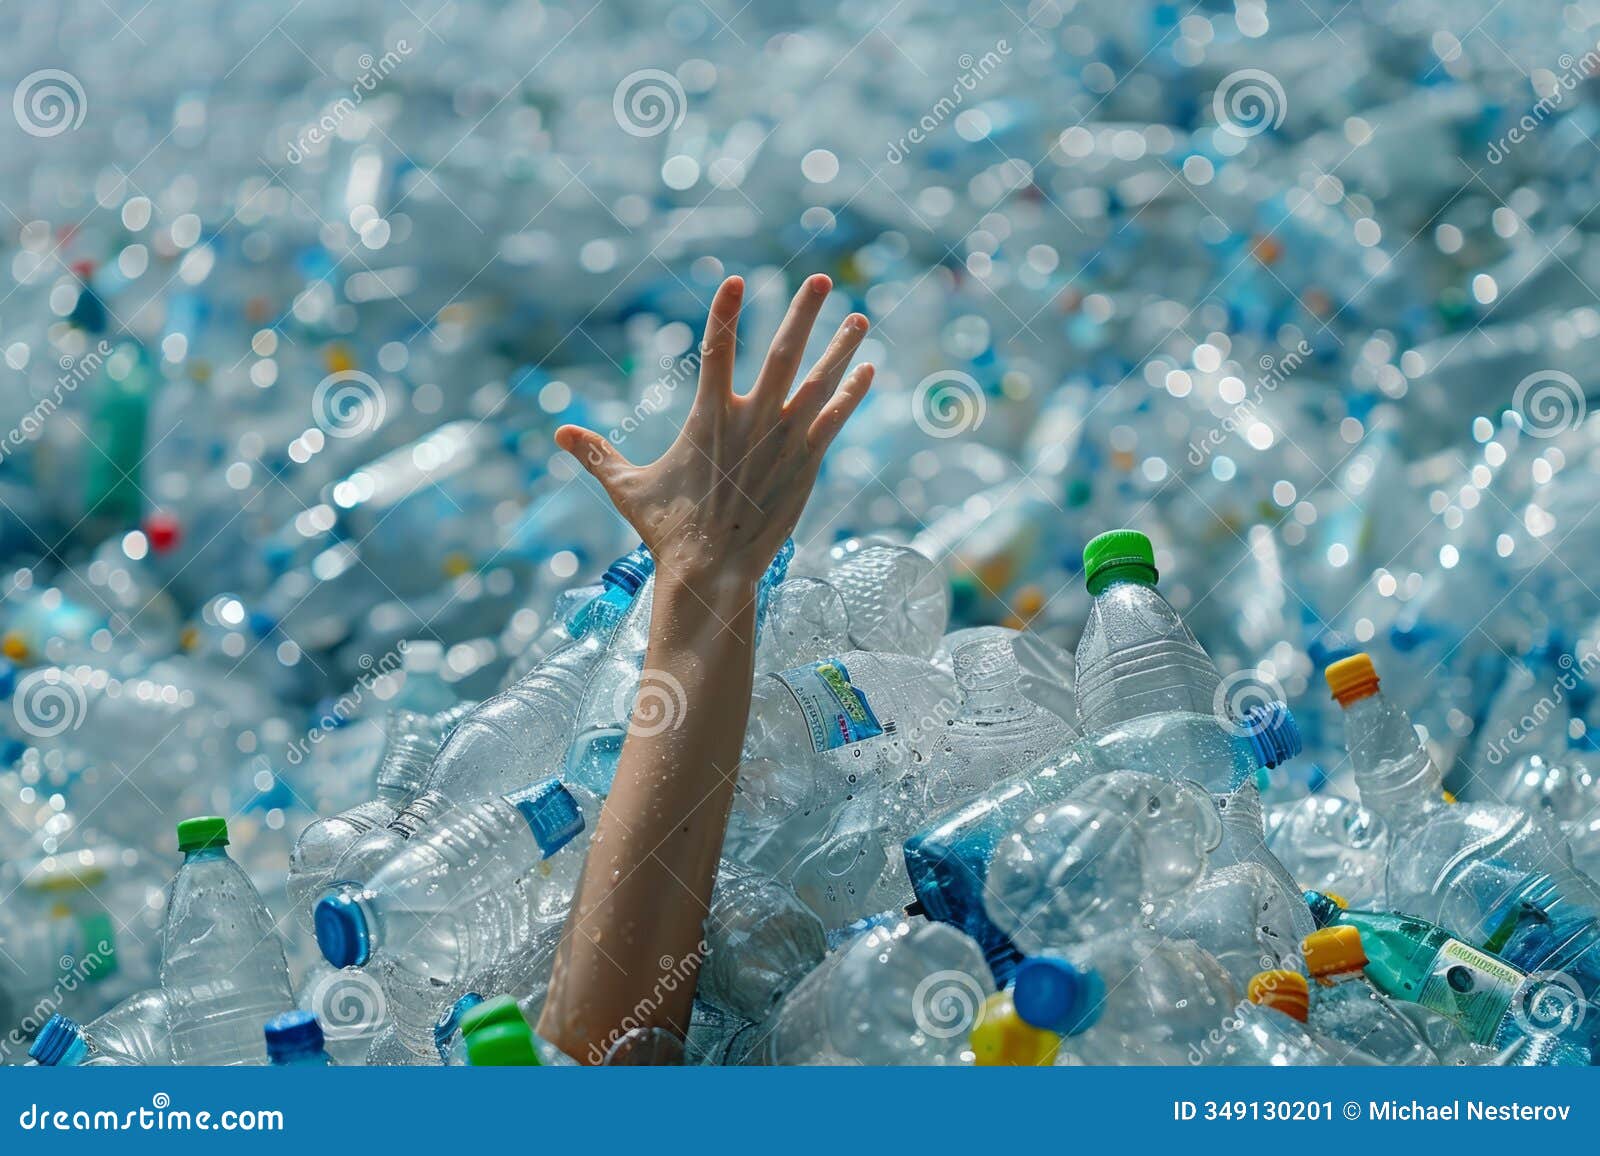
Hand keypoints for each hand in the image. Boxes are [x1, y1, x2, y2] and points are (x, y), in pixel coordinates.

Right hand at [556, 273, 871, 588]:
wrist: (711, 573)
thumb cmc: (667, 532)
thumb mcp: (626, 488)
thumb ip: (596, 454)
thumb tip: (558, 433)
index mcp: (708, 416)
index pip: (716, 348)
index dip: (725, 311)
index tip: (737, 279)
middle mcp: (750, 420)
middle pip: (782, 352)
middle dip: (802, 312)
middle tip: (819, 278)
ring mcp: (783, 440)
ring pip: (819, 382)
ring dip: (840, 347)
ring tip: (859, 316)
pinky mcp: (806, 465)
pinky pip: (835, 420)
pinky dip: (853, 393)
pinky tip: (869, 369)